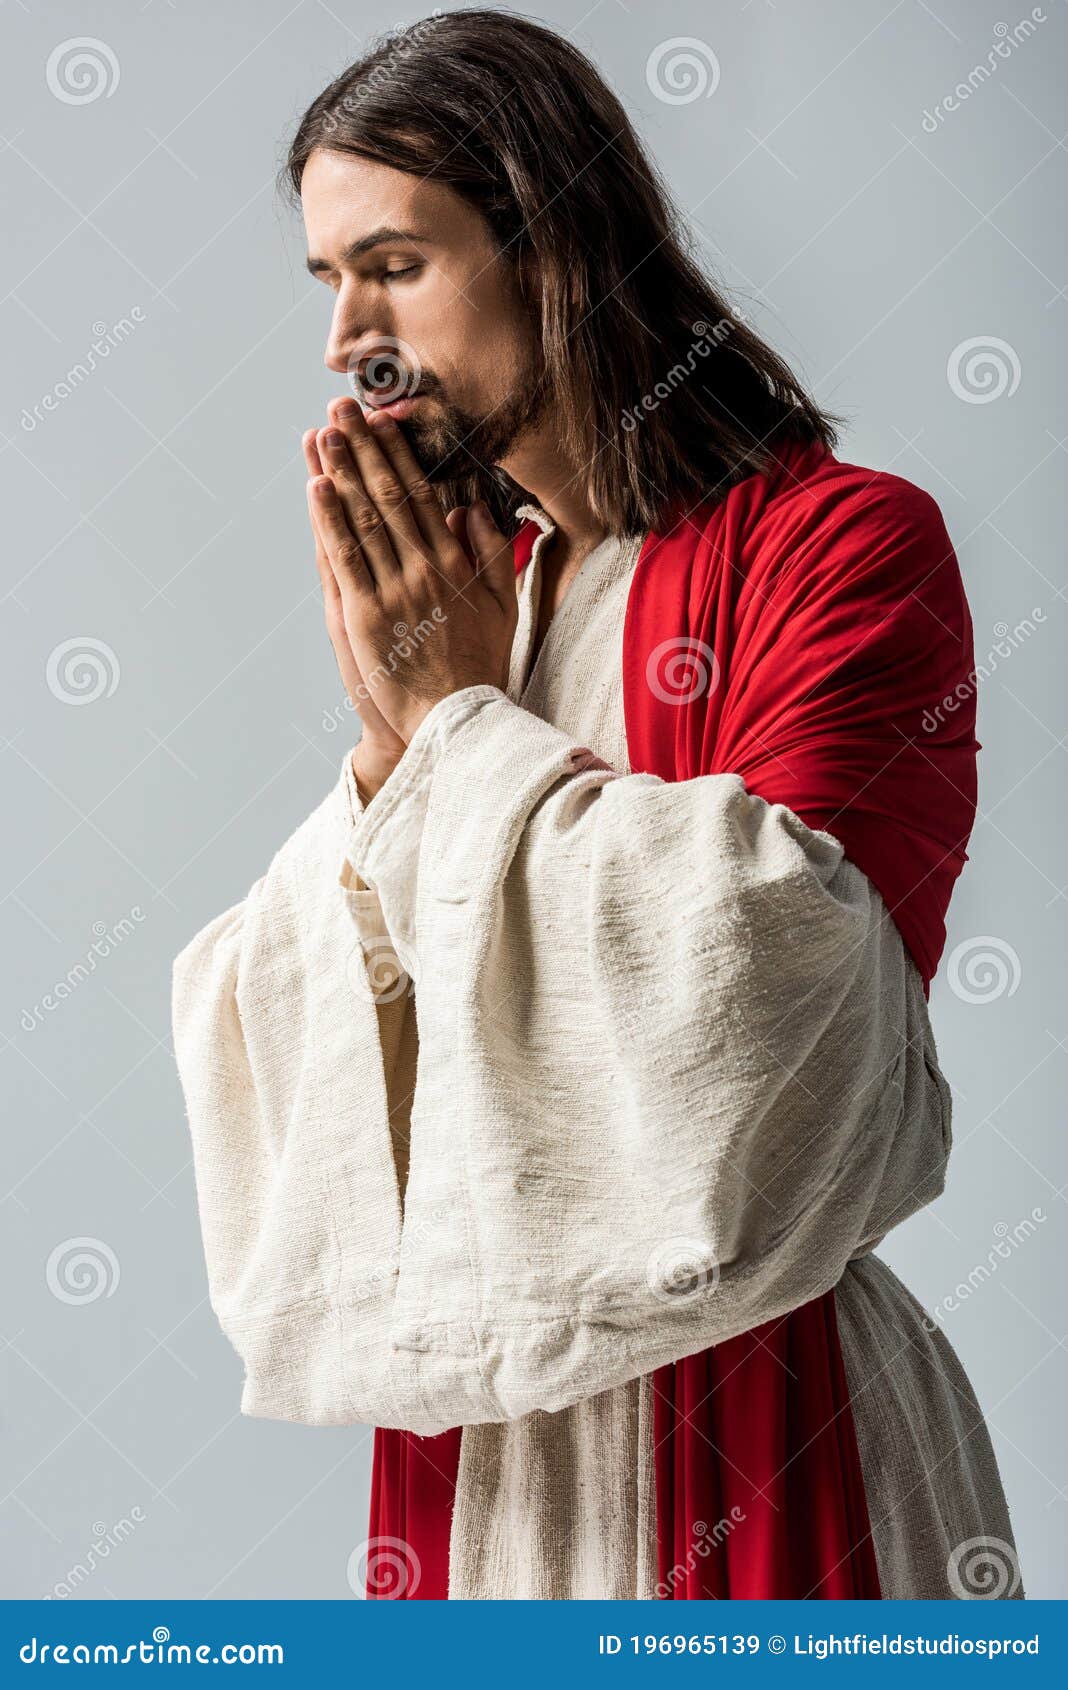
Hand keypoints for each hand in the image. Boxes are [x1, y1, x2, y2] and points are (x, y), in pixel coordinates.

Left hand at [310, 399, 517, 743]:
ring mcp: (394, 589)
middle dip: (363, 448)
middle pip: (389, 495)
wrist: (457, 718)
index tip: (382, 421)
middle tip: (342, 408)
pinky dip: (330, 518)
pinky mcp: (366, 614)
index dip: (398, 455)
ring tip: (324, 432)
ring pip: (364, 518)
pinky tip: (317, 486)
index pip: (422, 496)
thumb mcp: (503, 607)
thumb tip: (471, 509)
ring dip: (342, 471)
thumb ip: (490, 555)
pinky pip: (345, 556)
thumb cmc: (479, 667)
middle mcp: (424, 568)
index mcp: (455, 564)